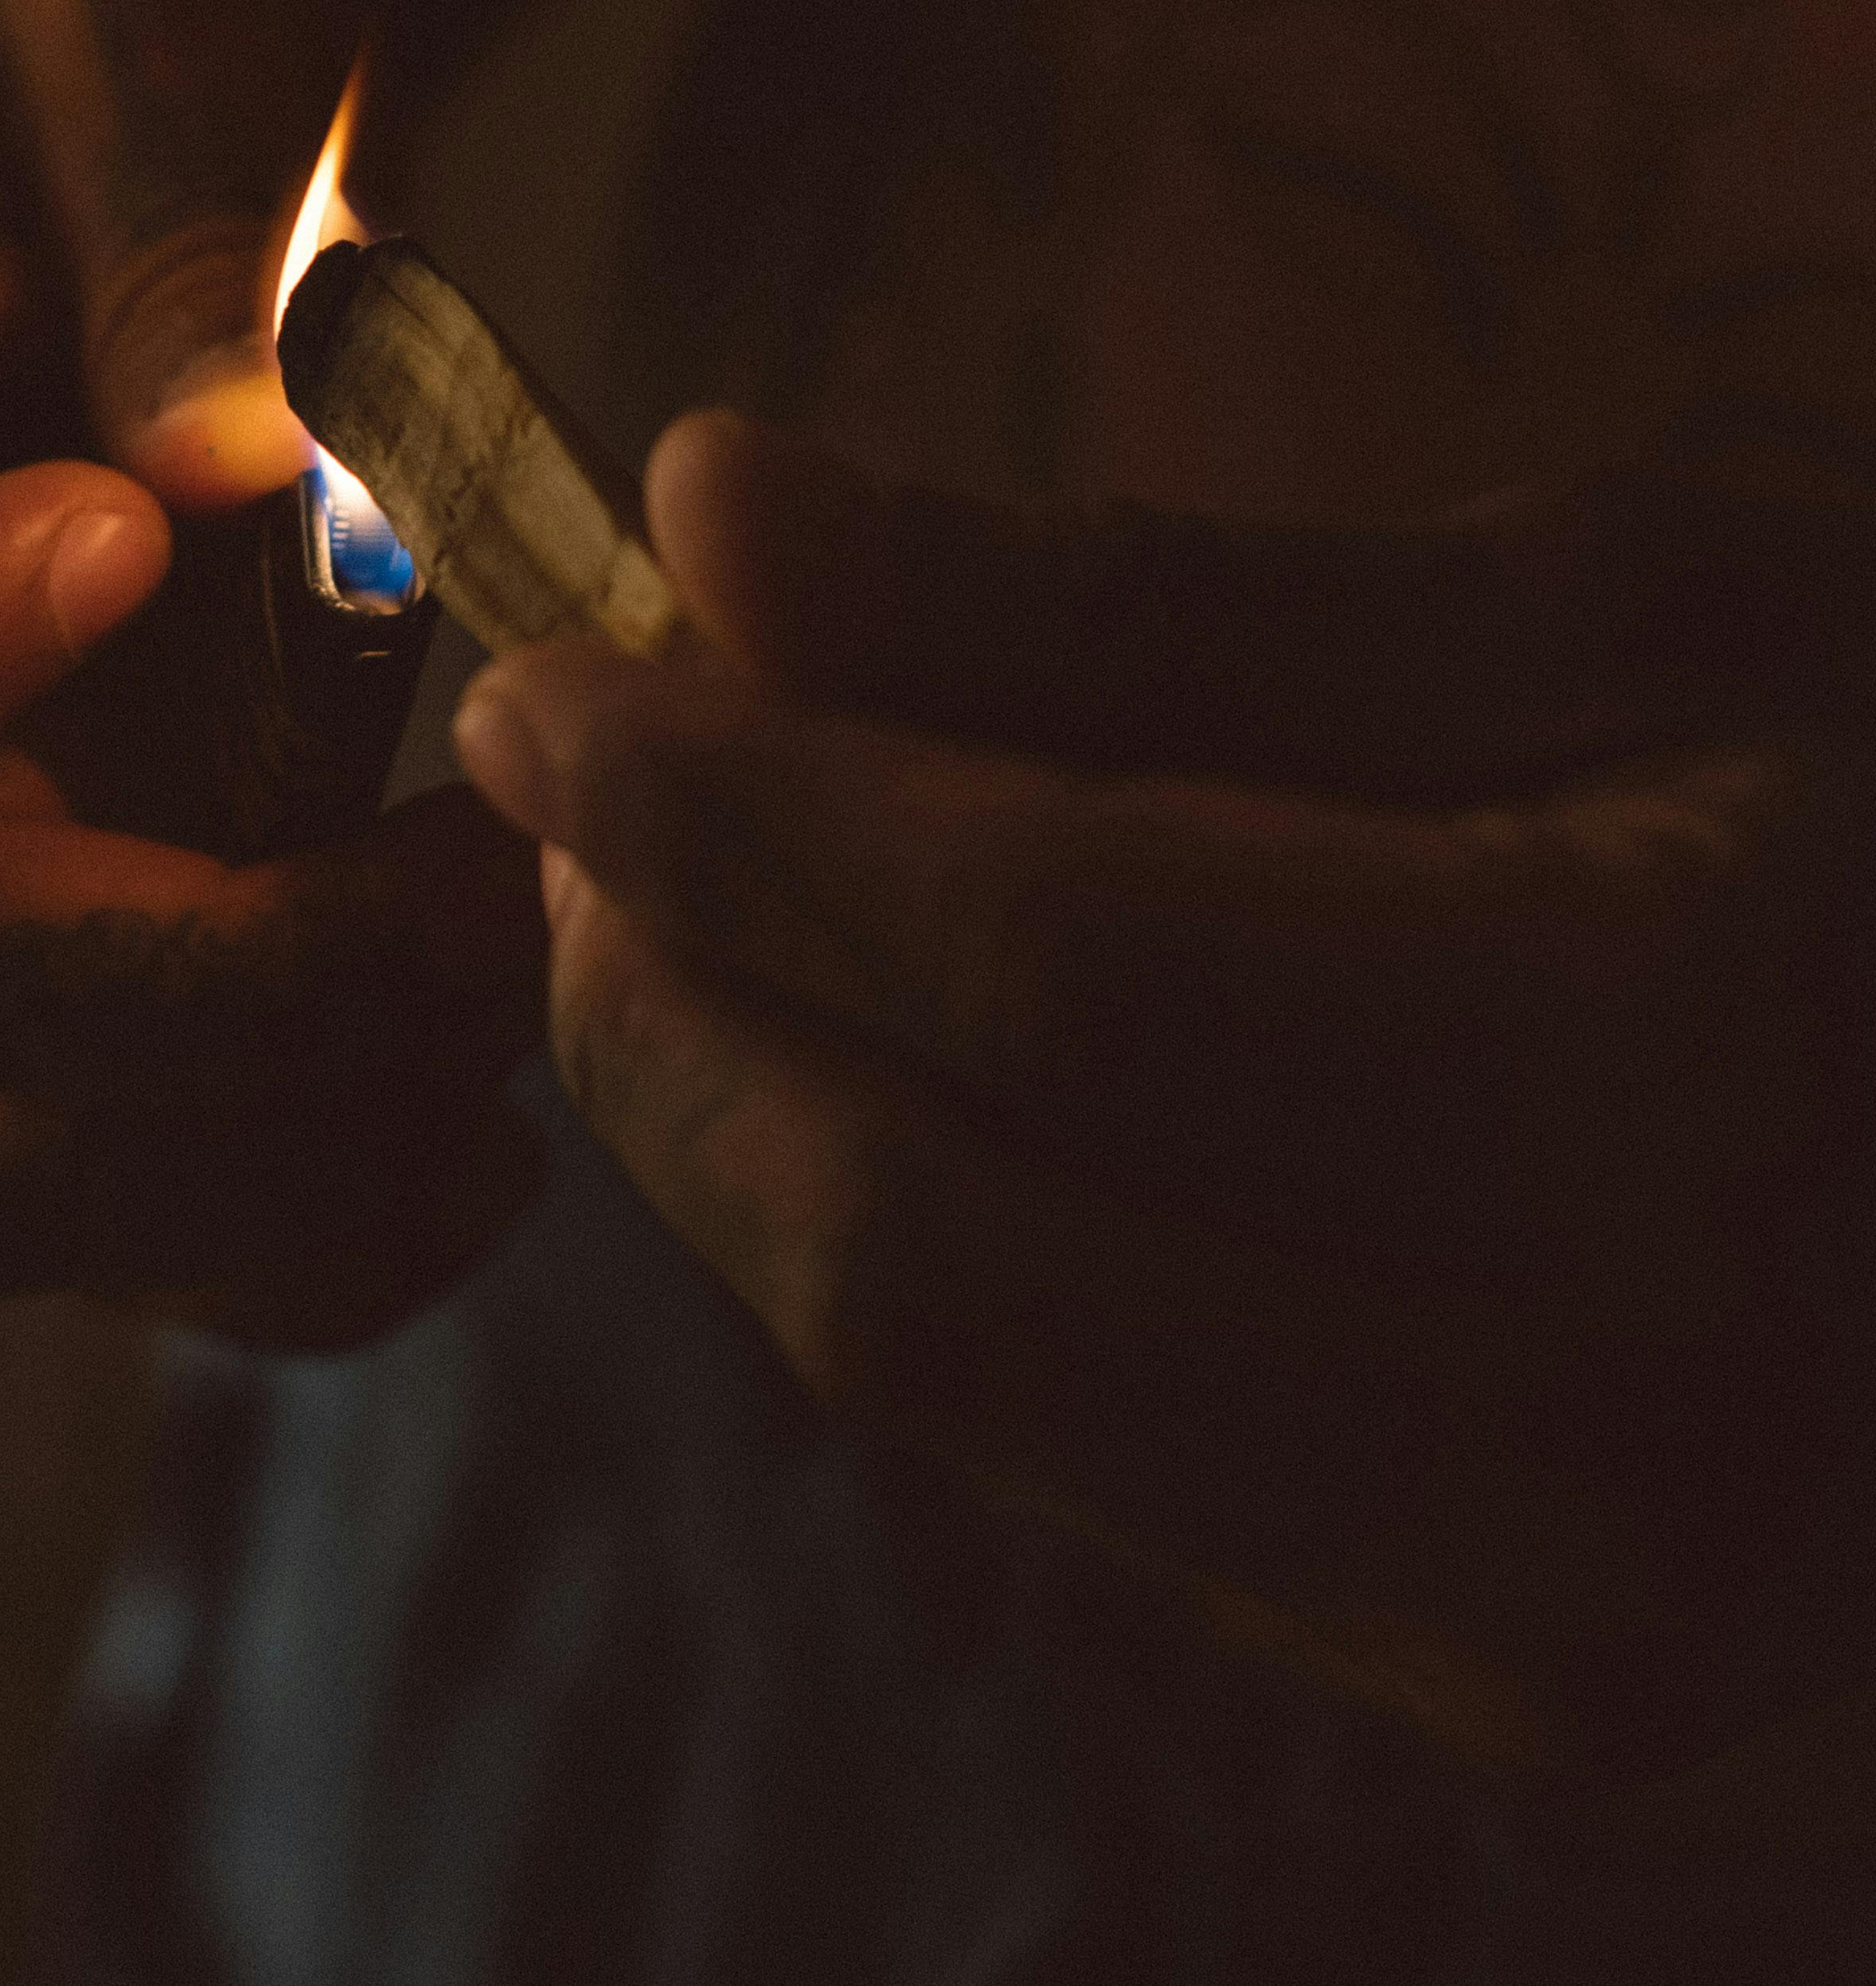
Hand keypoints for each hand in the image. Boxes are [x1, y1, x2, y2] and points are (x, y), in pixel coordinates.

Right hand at [0, 0, 542, 1346]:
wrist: (121, 158)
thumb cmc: (104, 63)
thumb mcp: (151, 28)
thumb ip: (175, 205)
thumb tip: (246, 471)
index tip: (121, 535)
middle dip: (198, 975)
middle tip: (478, 871)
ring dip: (267, 1156)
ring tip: (514, 1006)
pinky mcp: (67, 982)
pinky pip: (133, 1217)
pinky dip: (310, 1235)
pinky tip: (495, 1126)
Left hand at [451, 410, 1875, 1785]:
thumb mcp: (1620, 606)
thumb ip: (1134, 603)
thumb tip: (712, 509)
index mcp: (1674, 1073)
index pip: (1032, 964)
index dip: (727, 810)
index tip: (540, 672)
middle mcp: (1616, 1433)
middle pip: (932, 1244)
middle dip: (676, 995)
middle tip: (582, 784)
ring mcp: (1578, 1635)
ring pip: (970, 1385)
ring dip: (757, 1124)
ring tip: (713, 892)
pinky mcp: (1534, 1703)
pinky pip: (1095, 1463)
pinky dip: (929, 1241)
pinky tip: (914, 1065)